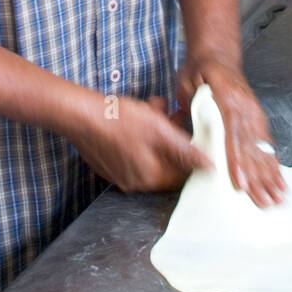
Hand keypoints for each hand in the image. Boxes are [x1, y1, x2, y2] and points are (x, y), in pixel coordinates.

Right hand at [71, 94, 210, 193]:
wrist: (80, 115)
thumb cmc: (119, 120)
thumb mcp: (160, 130)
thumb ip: (187, 151)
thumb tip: (210, 167)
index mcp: (150, 178)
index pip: (182, 175)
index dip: (191, 153)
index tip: (192, 134)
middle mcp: (135, 182)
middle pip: (165, 163)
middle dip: (172, 138)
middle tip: (173, 116)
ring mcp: (119, 174)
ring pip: (149, 154)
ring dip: (157, 133)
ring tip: (155, 108)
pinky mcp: (108, 163)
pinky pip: (132, 152)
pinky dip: (140, 137)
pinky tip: (138, 115)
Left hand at [176, 54, 285, 206]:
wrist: (217, 53)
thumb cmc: (199, 70)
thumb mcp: (188, 80)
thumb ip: (193, 104)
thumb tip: (195, 130)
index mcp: (228, 99)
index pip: (233, 135)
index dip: (237, 161)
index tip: (240, 183)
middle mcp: (246, 108)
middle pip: (252, 147)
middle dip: (258, 177)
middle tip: (264, 202)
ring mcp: (255, 113)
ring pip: (263, 148)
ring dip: (270, 175)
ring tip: (278, 197)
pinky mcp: (258, 118)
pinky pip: (266, 144)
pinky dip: (273, 163)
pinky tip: (279, 180)